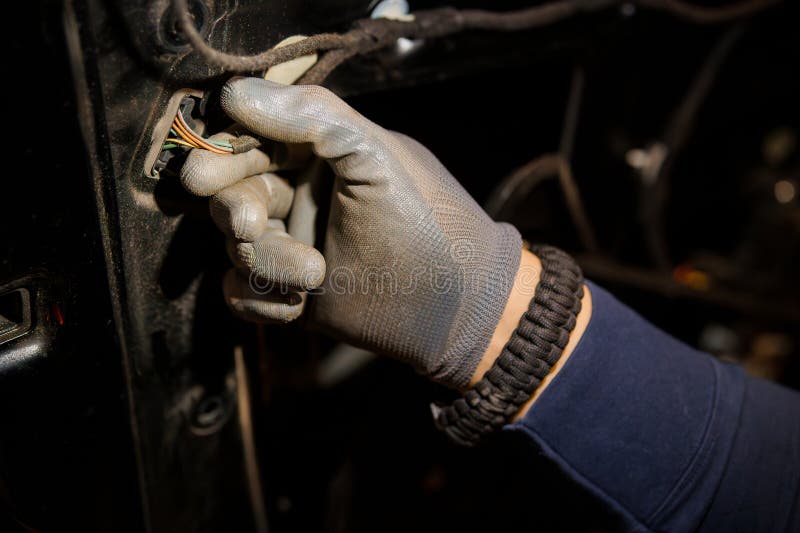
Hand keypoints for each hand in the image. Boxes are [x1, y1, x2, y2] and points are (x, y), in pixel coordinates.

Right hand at [180, 78, 521, 388]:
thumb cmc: (425, 221)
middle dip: (236, 209)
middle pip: (233, 194)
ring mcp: (292, 245)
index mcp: (319, 153)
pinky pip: (242, 296)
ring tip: (314, 273)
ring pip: (237, 248)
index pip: (251, 140)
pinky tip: (298, 307)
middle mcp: (299, 196)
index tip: (204, 174)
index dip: (223, 154)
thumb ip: (312, 115)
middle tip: (253, 224)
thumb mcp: (374, 157)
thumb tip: (232, 92)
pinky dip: (261, 302)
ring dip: (267, 262)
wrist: (454, 306)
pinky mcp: (289, 294)